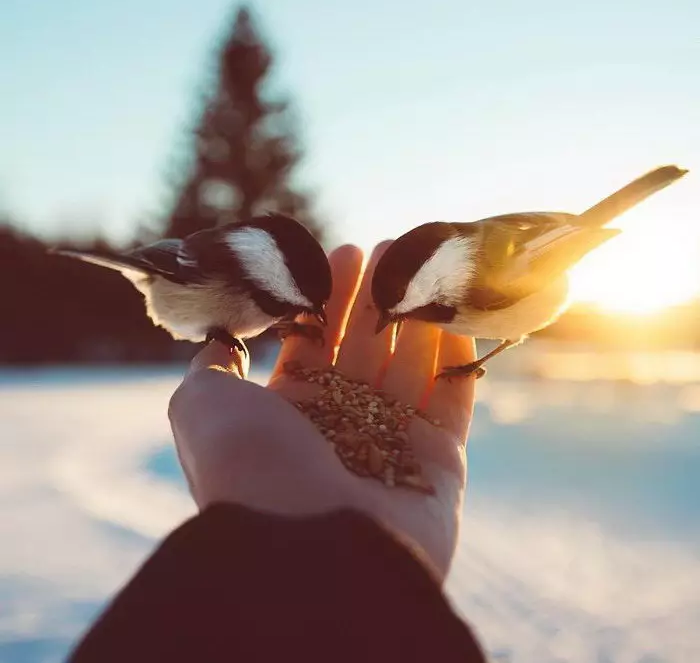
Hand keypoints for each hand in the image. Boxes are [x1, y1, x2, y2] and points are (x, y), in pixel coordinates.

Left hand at [168, 243, 476, 577]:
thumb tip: (222, 340)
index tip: (341, 253)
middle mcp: (339, 431)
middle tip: (386, 251)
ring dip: (416, 317)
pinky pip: (451, 401)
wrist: (308, 548)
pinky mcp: (440, 467)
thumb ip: (212, 367)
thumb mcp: (202, 405)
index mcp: (286, 417)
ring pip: (409, 367)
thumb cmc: (250, 465)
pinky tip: (454, 314)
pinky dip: (456, 358)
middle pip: (362, 348)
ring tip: (420, 269)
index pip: (312, 342)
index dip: (326, 297)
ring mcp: (391, 447)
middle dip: (373, 298)